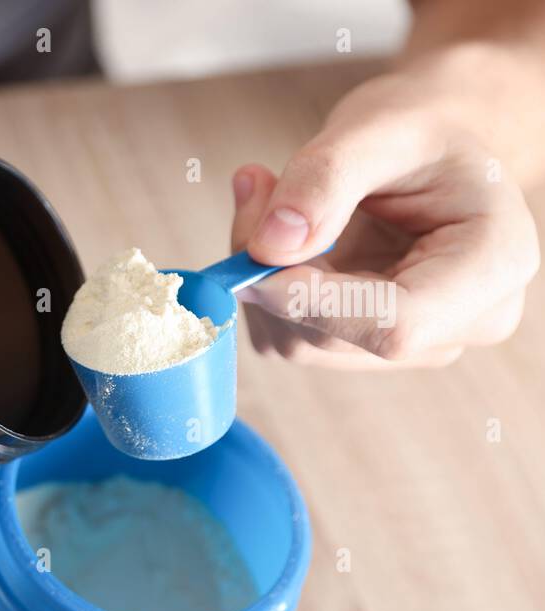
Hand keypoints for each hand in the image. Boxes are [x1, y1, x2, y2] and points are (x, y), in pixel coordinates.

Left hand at [230, 70, 539, 367]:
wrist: (430, 147)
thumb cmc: (420, 131)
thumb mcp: (379, 128)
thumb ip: (324, 179)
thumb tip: (271, 245)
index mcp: (492, 264)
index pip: (394, 324)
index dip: (310, 301)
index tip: (253, 253)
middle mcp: (462, 321)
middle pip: (333, 336)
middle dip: (273, 273)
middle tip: (256, 189)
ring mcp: (414, 344)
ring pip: (298, 341)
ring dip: (263, 276)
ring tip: (275, 199)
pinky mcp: (364, 346)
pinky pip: (287, 334)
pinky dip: (265, 287)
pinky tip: (283, 234)